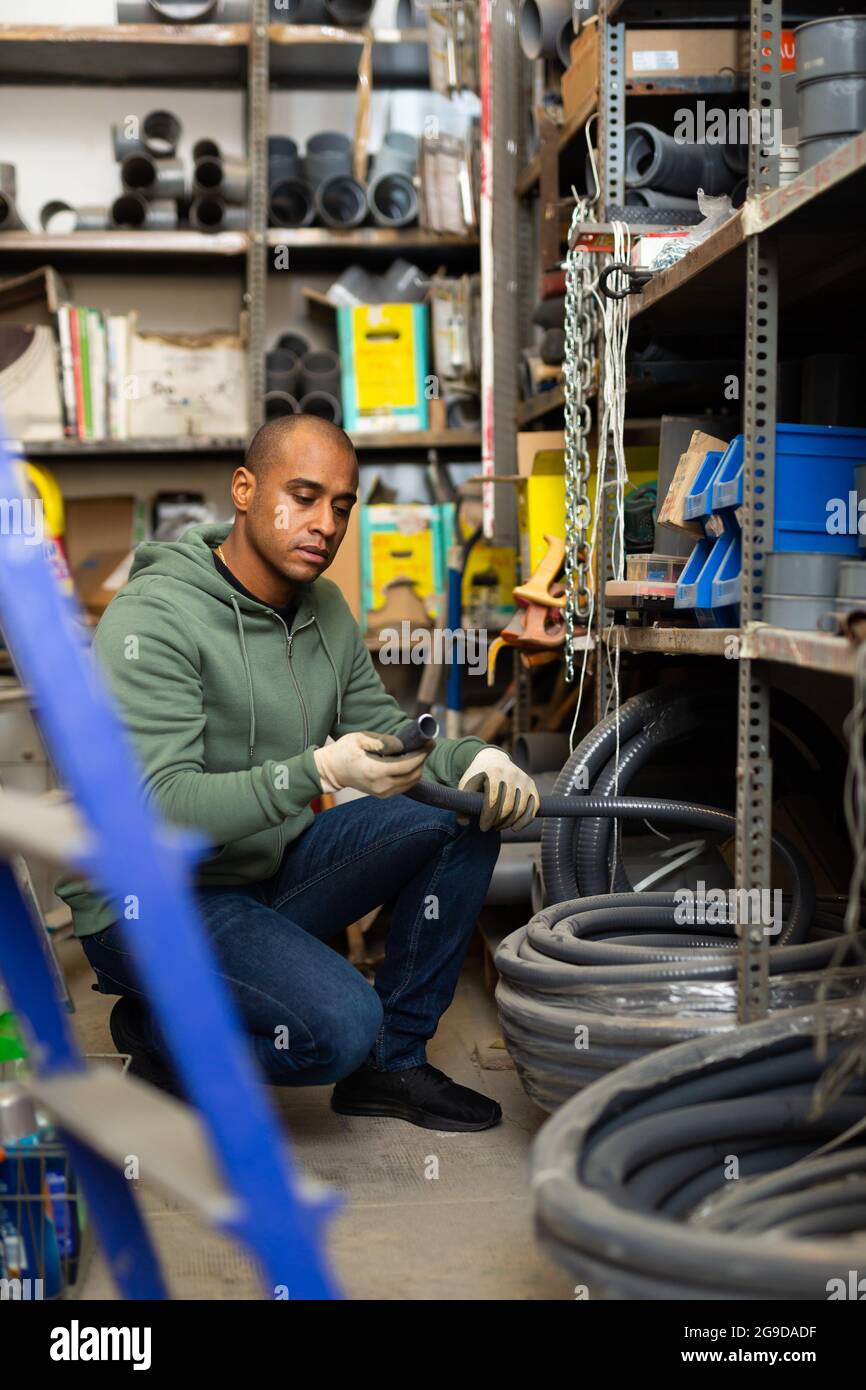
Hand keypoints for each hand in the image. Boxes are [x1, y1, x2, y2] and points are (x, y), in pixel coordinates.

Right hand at [313, 731, 429, 797]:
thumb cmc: (343, 751)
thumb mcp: (359, 739)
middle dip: (422, 759)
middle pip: (413, 775)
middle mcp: (381, 785)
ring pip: (411, 782)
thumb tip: (402, 744)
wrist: (331, 771)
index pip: (407, 765)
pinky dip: (410, 774)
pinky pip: (405, 785)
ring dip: (417, 767)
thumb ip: (382, 741)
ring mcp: (383, 792)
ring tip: (417, 752)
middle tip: (425, 745)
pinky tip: (407, 762)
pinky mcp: (384, 795)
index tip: (429, 742)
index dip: (421, 754)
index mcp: (375, 771)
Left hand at [458, 748, 538, 831]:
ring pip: (520, 809)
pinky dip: (525, 820)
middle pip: (507, 807)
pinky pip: (533, 807)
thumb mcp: (467, 784)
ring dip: (509, 823)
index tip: (483, 827)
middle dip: (498, 821)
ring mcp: (524, 779)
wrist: (493, 759)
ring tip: (499, 826)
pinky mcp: (532, 785)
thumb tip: (463, 822)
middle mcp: (512, 774)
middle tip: (490, 828)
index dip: (488, 817)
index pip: (493, 801)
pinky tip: (515, 828)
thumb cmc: (478, 776)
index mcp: (494, 772)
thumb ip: (463, 802)